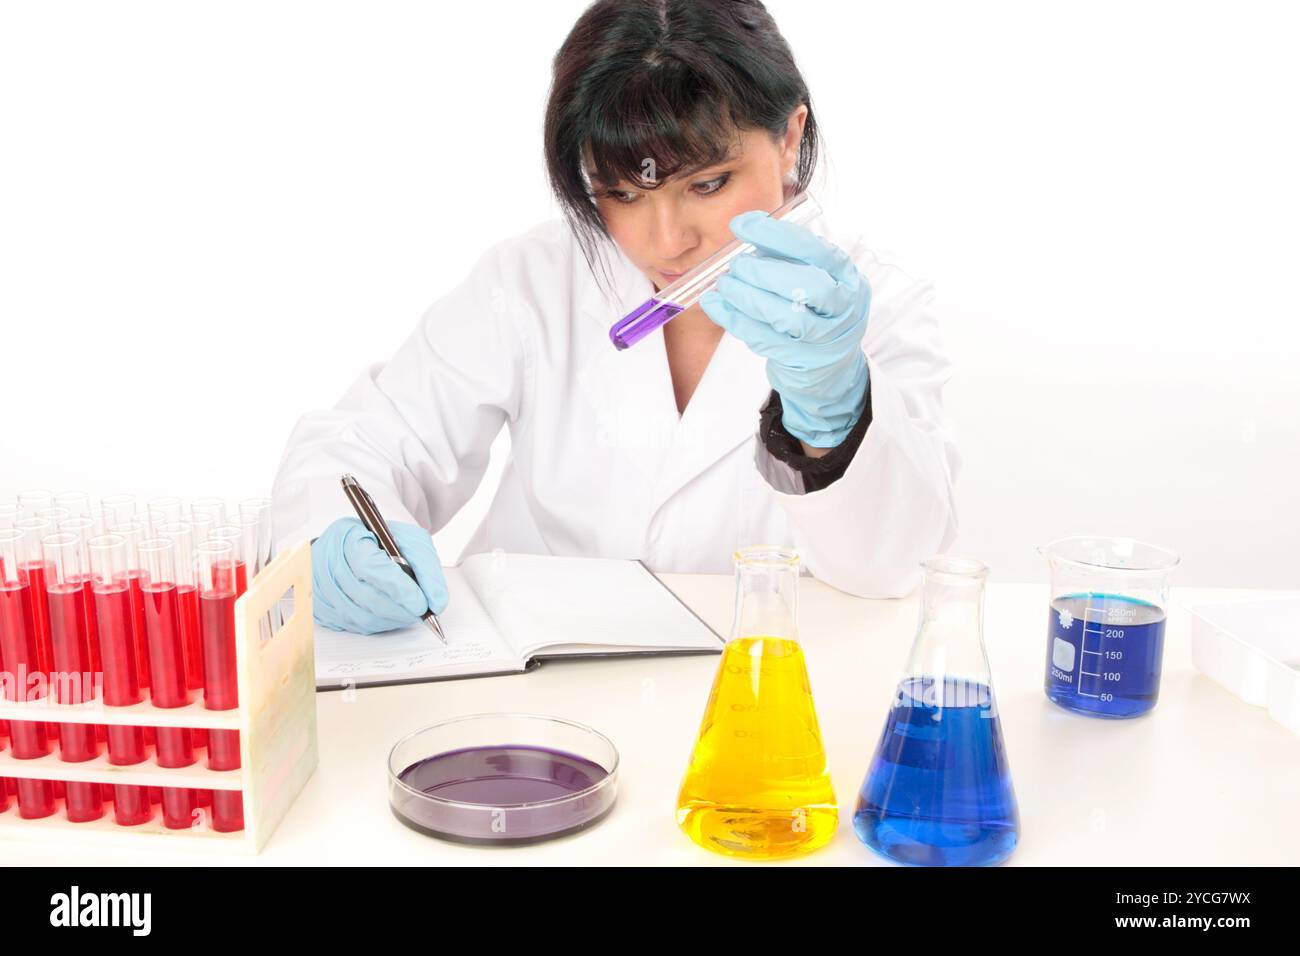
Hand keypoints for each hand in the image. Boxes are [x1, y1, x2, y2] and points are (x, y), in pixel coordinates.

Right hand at [311, 518, 448, 633]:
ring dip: (393, 618)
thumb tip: (436, 600)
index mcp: (348, 537)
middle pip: (367, 597)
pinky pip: (355, 627)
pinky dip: (379, 624)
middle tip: (421, 611)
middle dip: (401, 609)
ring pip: (362, 617)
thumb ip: (424, 565)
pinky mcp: (321, 609)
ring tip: (408, 610)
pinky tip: (389, 613)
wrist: (348, 546)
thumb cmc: (378, 542)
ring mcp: (321, 589)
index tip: (421, 603)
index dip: (400, 589)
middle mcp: (327, 563)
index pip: (372, 567)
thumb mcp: (406, 539)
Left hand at [700, 211, 870, 447]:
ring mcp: (824, 338)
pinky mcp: (800, 360)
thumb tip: (746, 227)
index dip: (777, 235)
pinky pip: (764, 339)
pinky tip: (716, 306)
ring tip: (724, 284)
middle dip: (765, 273)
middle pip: (808, 287)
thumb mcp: (813, 277)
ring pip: (786, 317)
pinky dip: (736, 320)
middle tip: (736, 265)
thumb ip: (784, 255)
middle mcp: (842, 307)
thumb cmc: (815, 310)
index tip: (742, 225)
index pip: (815, 250)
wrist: (830, 367)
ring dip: (748, 298)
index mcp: (847, 276)